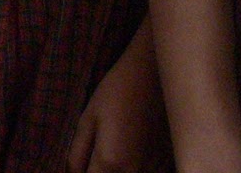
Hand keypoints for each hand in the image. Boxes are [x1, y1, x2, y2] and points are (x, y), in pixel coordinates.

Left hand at [67, 33, 170, 172]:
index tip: (77, 163)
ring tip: (108, 147)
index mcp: (110, 163)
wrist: (151, 76)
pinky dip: (128, 168)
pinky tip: (125, 148)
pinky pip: (141, 172)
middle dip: (94, 170)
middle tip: (92, 152)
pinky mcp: (163, 163)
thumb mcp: (88, 120)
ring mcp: (151, 169)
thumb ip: (77, 154)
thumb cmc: (115, 93)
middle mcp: (132, 172)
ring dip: (112, 169)